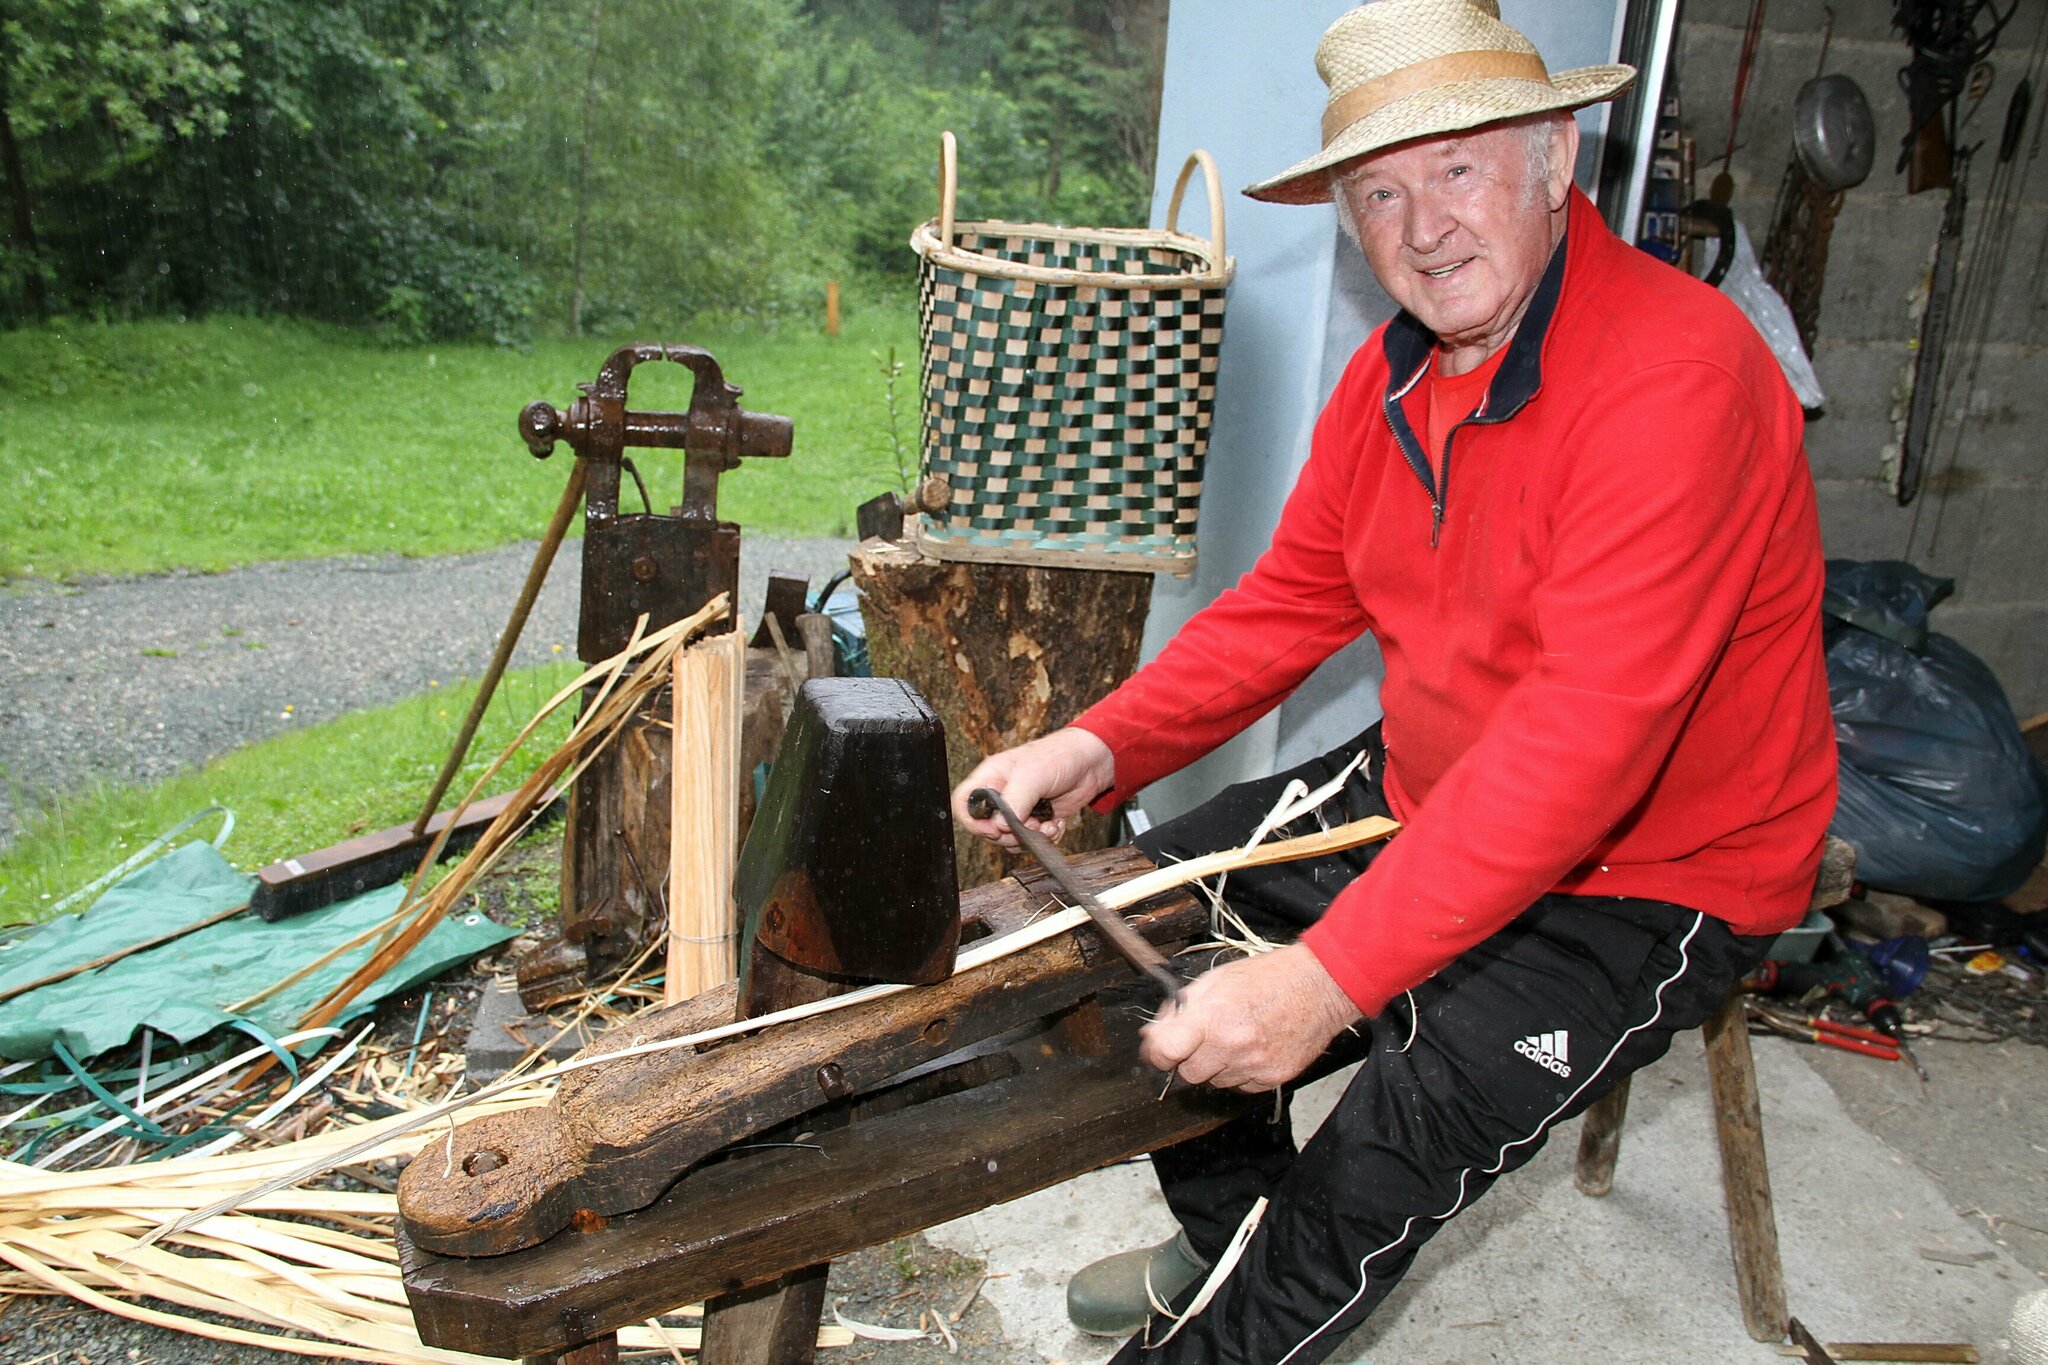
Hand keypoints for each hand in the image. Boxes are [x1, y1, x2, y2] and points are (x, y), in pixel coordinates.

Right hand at [951, 727, 1115, 849]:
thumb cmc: (1060, 756)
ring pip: (1010, 838)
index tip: (995, 830)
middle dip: (1009, 835)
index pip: (964, 804)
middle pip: (987, 828)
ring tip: (1047, 825)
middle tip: (1028, 826)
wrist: (1093, 762)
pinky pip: (1032, 840)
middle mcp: (1002, 794)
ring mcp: (1020, 808)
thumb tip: (998, 826)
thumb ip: (1013, 801)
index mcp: (991, 778)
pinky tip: (1056, 824)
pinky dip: (1046, 838)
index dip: (973, 821)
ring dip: (1030, 838)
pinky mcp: (1037, 819)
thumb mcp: (1033, 776)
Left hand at [1140, 944, 1362, 1092]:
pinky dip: (1240, 1073)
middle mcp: (1232, 1045)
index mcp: (1213, 1017)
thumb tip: (1153, 1033)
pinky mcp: (1273, 1078)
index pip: (1165, 1052)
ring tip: (1234, 1038)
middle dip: (1188, 1058)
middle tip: (1203, 1038)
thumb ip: (1181, 1008)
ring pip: (1215, 1082)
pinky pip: (1241, 1086)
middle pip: (1188, 1074)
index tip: (1158, 1049)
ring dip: (1216, 1066)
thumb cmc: (1268, 977)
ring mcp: (1254, 1065)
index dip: (1156, 1053)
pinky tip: (1252, 1049)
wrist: (1319, 987)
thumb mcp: (1217, 980)